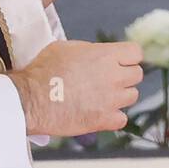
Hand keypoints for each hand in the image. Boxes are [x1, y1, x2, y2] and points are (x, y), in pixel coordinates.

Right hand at [8, 40, 143, 135]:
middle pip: (137, 74)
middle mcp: (114, 76)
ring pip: (132, 96)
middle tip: (108, 79)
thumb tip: (97, 56)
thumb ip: (90, 51)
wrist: (31, 99)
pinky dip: (113, 117)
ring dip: (120, 95)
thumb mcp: (66, 47)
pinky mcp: (104, 120)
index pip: (136, 52)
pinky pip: (122, 119)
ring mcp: (111, 100)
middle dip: (125, 75)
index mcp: (105, 55)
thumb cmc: (44, 70)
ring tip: (101, 96)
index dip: (128, 56)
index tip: (119, 60)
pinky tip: (99, 112)